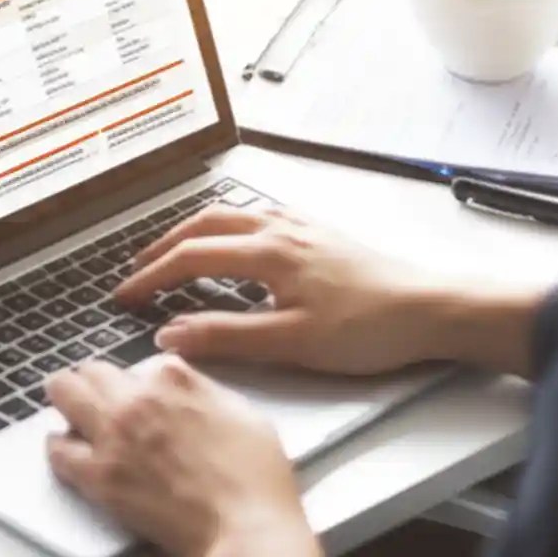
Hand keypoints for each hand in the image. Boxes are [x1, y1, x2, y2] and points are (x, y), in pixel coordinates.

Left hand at [46, 358, 321, 556]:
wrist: (244, 525)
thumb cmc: (254, 477)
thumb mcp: (242, 411)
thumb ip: (203, 390)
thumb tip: (184, 385)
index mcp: (174, 378)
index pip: (141, 364)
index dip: (141, 382)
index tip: (143, 394)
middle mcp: (137, 398)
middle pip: (93, 370)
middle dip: (95, 380)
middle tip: (96, 393)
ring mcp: (113, 435)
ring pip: (63, 392)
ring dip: (67, 397)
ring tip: (70, 408)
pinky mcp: (98, 475)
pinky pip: (56, 449)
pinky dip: (58, 445)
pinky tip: (64, 447)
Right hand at [116, 205, 541, 377]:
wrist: (432, 309)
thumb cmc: (370, 328)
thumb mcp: (292, 342)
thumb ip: (227, 337)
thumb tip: (171, 334)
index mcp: (268, 252)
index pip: (191, 257)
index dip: (151, 276)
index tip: (124, 296)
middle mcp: (280, 228)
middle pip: (204, 225)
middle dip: (164, 246)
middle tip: (137, 270)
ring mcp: (302, 226)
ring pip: (231, 215)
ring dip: (194, 232)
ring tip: (174, 253)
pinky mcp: (320, 232)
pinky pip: (259, 216)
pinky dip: (229, 226)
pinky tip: (236, 243)